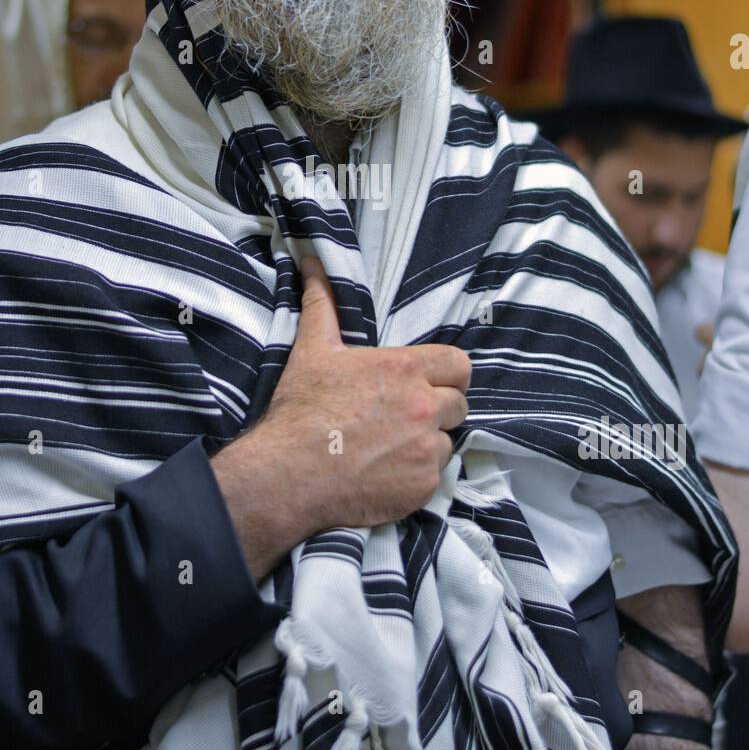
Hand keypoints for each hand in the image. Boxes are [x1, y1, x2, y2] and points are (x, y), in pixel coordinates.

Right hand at [211, 256, 471, 577]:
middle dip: (438, 411)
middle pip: (458, 405)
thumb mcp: (314, 350)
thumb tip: (313, 264)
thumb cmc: (303, 410)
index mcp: (405, 369)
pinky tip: (386, 473)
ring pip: (447, 442)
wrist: (289, 473)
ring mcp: (427, 448)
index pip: (459, 365)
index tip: (428, 384)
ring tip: (391, 448)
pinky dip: (417, 475)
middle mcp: (425, 406)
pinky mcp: (424, 485)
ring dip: (427, 444)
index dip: (447, 375)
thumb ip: (323, 305)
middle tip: (404, 419)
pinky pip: (435, 476)